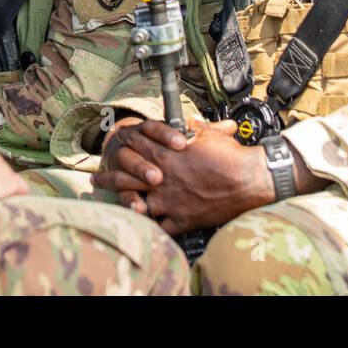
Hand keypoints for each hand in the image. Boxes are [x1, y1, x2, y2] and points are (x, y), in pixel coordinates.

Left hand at [95, 118, 275, 233]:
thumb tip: (187, 121)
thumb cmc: (231, 156)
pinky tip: (142, 225)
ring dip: (123, 202)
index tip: (111, 149)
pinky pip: (160, 225)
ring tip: (112, 203)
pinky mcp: (183, 219)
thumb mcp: (209, 133)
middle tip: (96, 179)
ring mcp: (171, 200)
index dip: (121, 147)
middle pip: (126, 177)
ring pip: (137, 202)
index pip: (135, 149)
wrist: (250, 180)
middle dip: (108, 178)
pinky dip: (150, 225)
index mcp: (168, 154)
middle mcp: (164, 177)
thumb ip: (193, 127)